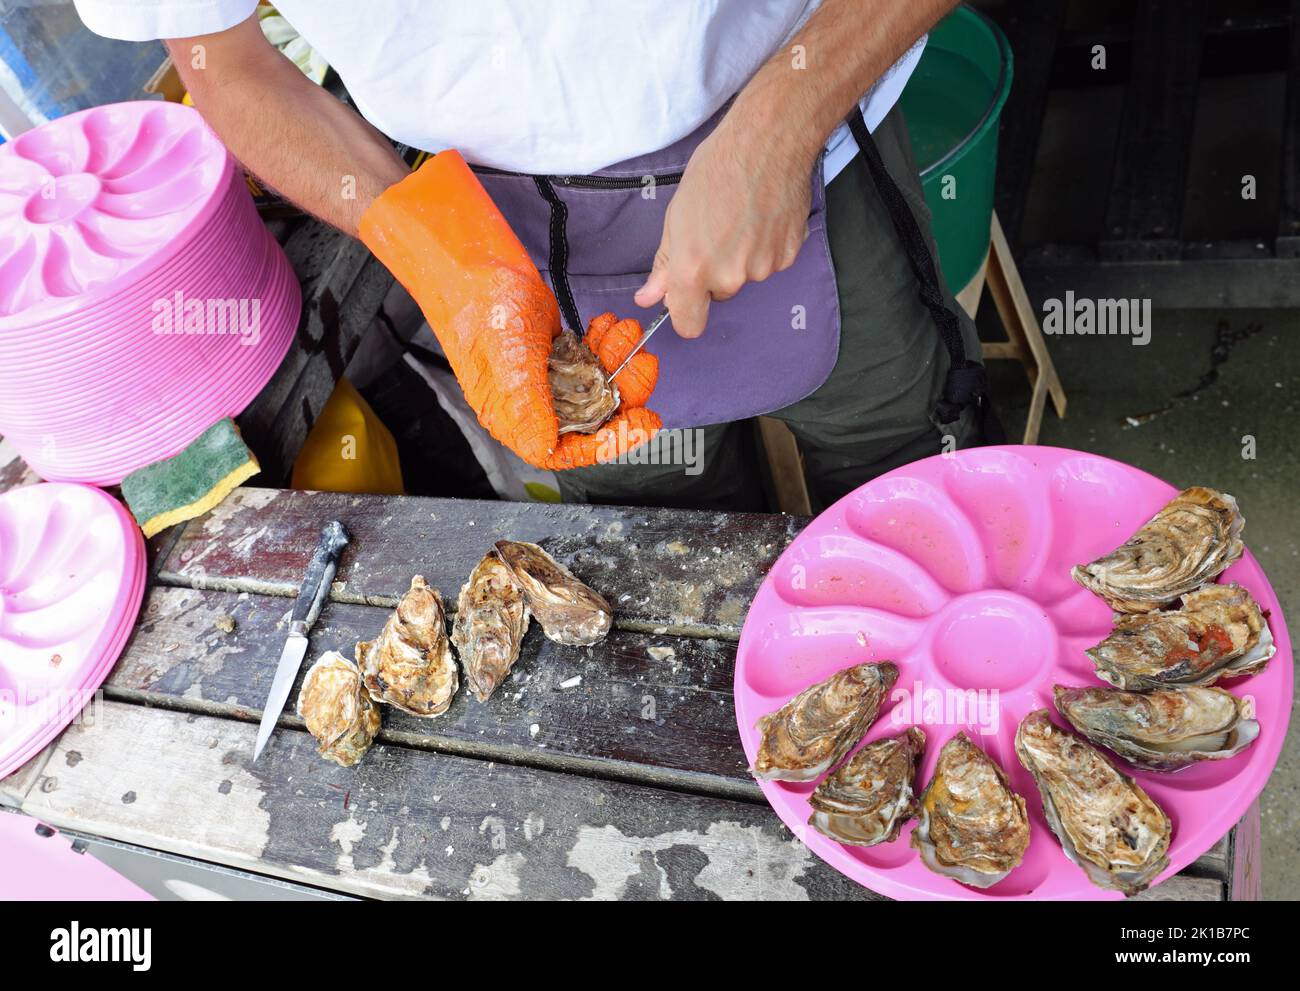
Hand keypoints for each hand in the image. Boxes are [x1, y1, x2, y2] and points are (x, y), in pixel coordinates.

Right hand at [360, 153, 658, 468]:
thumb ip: (530, 407)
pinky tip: (608, 325)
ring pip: (596, 385)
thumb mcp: (508, 362)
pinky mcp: (556, 354)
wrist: (473, 267)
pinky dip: (605, 344)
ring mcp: (547, 379)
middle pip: (593, 417)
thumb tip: (548, 450)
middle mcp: (534, 406)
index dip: (611, 442)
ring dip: (618, 361)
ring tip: (627, 331)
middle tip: (646, 364)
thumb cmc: (481, 313)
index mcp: (517, 420)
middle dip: (624, 391)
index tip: (644, 423)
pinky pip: (590, 359)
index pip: (570, 450)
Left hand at [634, 111, 814, 338]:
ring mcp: (763, 268)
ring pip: (745, 276)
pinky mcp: (789, 255)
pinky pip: (770, 262)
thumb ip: (664, 264)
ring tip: (741, 216)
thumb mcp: (676, 217)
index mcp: (694, 269)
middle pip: (718, 293)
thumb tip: (648, 297)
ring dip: (741, 256)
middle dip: (714, 271)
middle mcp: (731, 276)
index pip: (689, 325)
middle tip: (715, 230)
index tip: (684, 296)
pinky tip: (763, 215)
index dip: (685, 312)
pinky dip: (766, 245)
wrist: (768, 141)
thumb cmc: (716, 170)